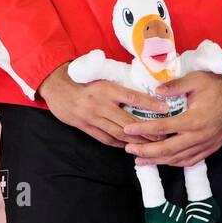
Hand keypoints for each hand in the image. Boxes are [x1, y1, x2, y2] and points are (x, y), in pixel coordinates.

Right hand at [37, 63, 171, 148]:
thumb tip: (140, 85)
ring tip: (149, 144)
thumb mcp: (100, 76)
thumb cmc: (81, 79)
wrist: (56, 87)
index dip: (150, 104)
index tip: (164, 109)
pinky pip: (105, 138)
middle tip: (162, 135)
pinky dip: (118, 143)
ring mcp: (93, 118)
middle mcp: (101, 104)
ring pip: (118, 133)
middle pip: (128, 121)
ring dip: (135, 140)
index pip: (133, 97)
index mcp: (107, 88)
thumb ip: (117, 84)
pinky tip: (128, 146)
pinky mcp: (86, 127)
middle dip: (146, 130)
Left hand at [123, 72, 221, 167]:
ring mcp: (207, 144)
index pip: (162, 128)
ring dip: (158, 161)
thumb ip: (175, 86)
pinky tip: (164, 161)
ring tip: (141, 160)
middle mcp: (200, 136)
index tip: (128, 129)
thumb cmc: (219, 85)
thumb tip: (155, 91)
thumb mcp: (196, 79)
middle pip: (168, 150)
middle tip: (129, 150)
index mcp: (194, 120)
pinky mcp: (212, 147)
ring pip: (178, 159)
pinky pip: (190, 160)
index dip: (142, 130)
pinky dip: (175, 163)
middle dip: (146, 152)